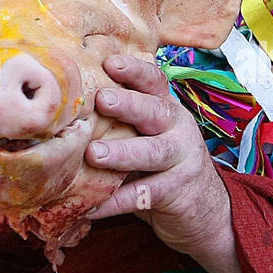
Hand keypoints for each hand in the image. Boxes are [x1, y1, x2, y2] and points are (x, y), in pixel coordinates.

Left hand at [85, 55, 233, 261]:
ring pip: (152, 152)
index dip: (133, 71)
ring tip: (94, 154)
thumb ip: (121, 120)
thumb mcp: (148, 134)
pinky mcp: (177, 192)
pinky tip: (92, 206)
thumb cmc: (161, 163)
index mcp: (167, 108)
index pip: (154, 82)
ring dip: (122, 153)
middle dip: (128, 104)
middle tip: (102, 99)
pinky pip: (144, 195)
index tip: (109, 63)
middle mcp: (178, 129)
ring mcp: (182, 160)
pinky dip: (116, 202)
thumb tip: (68, 106)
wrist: (204, 209)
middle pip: (155, 112)